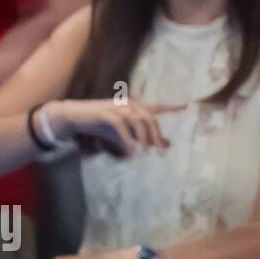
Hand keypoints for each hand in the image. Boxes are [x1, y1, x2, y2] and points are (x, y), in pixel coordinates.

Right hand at [42, 98, 181, 156]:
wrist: (74, 117)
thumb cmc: (100, 125)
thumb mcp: (125, 132)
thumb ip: (144, 137)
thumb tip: (167, 145)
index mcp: (132, 106)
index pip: (155, 106)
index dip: (170, 106)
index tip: (186, 106)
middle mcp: (126, 104)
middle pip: (149, 118)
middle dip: (156, 136)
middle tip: (161, 154)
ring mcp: (116, 108)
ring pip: (137, 120)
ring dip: (143, 138)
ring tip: (144, 153)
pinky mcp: (104, 113)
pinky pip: (121, 125)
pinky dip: (127, 138)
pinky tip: (130, 150)